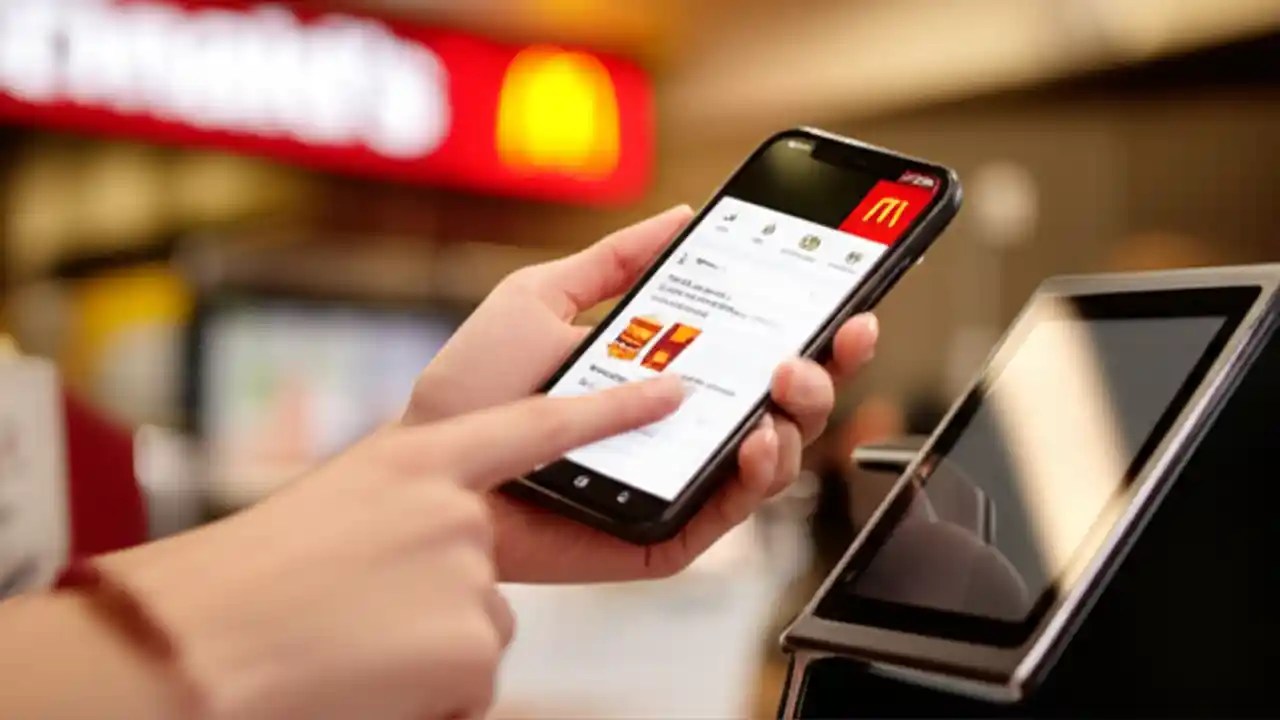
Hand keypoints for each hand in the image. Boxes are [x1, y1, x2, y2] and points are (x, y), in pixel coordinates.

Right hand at [98, 378, 682, 719]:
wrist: (200, 648)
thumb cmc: (255, 580)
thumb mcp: (340, 512)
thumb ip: (410, 510)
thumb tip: (458, 554)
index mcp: (417, 460)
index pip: (541, 425)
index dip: (614, 409)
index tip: (675, 393)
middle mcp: (456, 511)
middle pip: (489, 559)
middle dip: (437, 589)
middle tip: (361, 604)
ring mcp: (471, 577)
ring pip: (477, 622)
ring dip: (423, 642)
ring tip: (352, 640)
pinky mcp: (476, 649)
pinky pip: (469, 676)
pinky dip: (426, 685)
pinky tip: (372, 672)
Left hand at [406, 206, 879, 582]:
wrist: (429, 460)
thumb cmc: (474, 388)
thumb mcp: (543, 298)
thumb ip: (615, 261)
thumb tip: (682, 216)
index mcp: (667, 372)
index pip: (759, 350)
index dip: (812, 325)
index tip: (845, 295)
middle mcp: (685, 427)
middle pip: (785, 404)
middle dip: (824, 368)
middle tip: (822, 340)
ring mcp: (679, 480)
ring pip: (775, 460)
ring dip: (799, 418)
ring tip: (783, 384)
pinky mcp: (663, 534)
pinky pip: (729, 515)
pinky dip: (755, 481)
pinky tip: (753, 443)